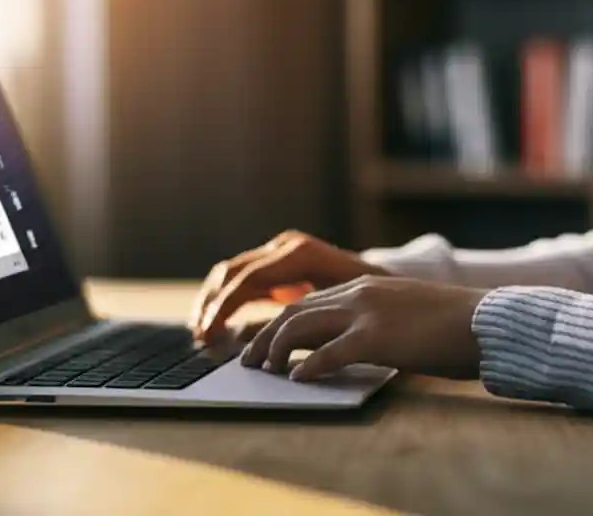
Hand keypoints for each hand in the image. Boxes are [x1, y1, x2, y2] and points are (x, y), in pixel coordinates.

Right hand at [190, 230, 389, 339]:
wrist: (393, 281)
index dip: (224, 307)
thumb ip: (306, 326)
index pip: (248, 278)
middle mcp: (287, 247)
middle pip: (233, 272)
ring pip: (232, 272)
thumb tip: (269, 346)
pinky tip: (217, 323)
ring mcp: (282, 252)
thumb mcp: (344, 313)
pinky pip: (243, 278)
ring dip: (214, 301)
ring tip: (201, 332)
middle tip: (200, 336)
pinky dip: (226, 299)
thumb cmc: (375, 301)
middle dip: (212, 305)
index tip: (210, 334)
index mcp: (301, 254)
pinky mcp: (280, 264)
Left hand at [240, 275, 487, 381]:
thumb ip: (369, 323)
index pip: (307, 301)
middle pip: (295, 312)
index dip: (280, 323)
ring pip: (301, 326)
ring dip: (275, 349)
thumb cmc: (451, 326)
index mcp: (364, 285)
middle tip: (250, 361)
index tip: (264, 343)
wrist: (485, 321)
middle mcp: (358, 293)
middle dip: (266, 336)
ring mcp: (365, 313)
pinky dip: (307, 367)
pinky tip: (296, 379)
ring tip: (265, 371)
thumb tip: (338, 350)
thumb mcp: (402, 314)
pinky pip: (328, 353)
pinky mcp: (376, 337)